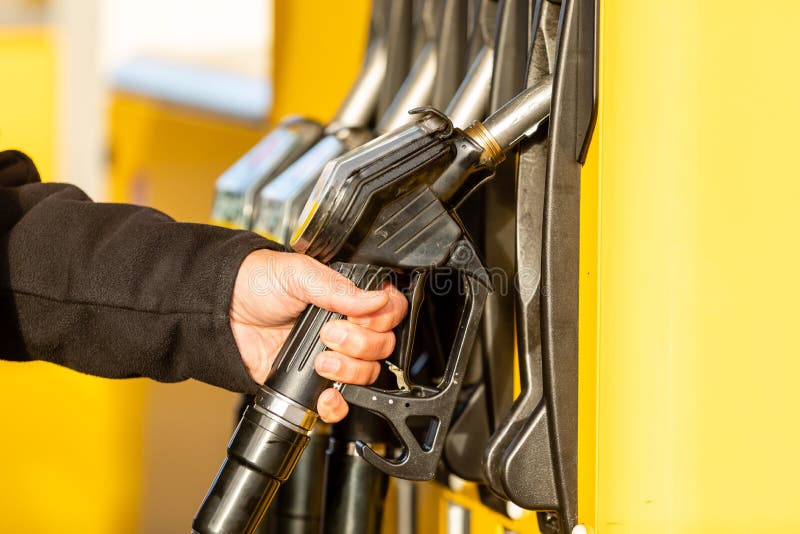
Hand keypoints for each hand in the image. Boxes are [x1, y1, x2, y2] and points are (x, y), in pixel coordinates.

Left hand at [230, 249, 407, 422]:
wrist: (220, 312)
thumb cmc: (257, 283)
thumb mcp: (299, 274)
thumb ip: (339, 289)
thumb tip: (377, 297)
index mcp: (347, 298)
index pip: (390, 312)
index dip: (384, 317)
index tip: (362, 316)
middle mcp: (345, 328)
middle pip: (383, 346)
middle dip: (360, 343)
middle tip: (330, 333)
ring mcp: (331, 356)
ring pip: (367, 374)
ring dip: (349, 370)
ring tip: (321, 358)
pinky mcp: (311, 382)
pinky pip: (339, 403)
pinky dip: (337, 404)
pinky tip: (326, 392)